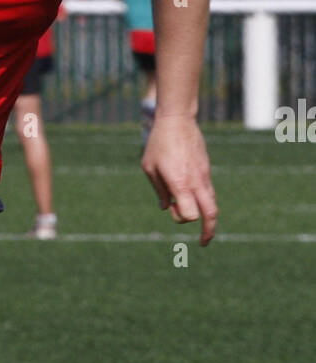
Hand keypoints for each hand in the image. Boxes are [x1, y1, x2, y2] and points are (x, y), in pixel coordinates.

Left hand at [141, 114, 217, 245]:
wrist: (177, 120)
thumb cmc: (158, 144)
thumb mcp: (149, 168)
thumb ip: (159, 190)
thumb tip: (168, 207)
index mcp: (180, 183)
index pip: (190, 214)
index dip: (181, 218)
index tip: (173, 208)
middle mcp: (196, 182)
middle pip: (211, 214)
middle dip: (209, 231)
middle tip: (203, 242)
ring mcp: (204, 176)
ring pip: (212, 203)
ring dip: (207, 217)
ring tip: (201, 227)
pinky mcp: (206, 170)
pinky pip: (208, 192)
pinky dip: (203, 201)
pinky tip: (193, 199)